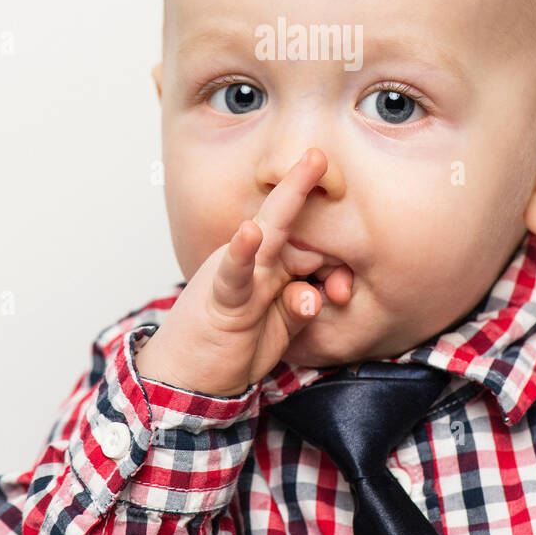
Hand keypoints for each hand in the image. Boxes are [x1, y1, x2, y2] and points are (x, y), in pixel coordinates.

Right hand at [134, 148, 353, 395]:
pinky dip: (241, 253)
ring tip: (307, 167)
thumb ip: (301, 306)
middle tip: (320, 156)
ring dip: (288, 199)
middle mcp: (255, 263)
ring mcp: (237, 274)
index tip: (348, 285)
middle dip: (302, 186)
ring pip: (267, 234)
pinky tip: (249, 233)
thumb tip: (317, 296)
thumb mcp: (281, 326)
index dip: (337, 261)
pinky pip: (233, 273)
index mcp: (270, 268)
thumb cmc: (233, 347)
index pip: (309, 247)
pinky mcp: (219, 296)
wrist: (187, 378)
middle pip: (285, 221)